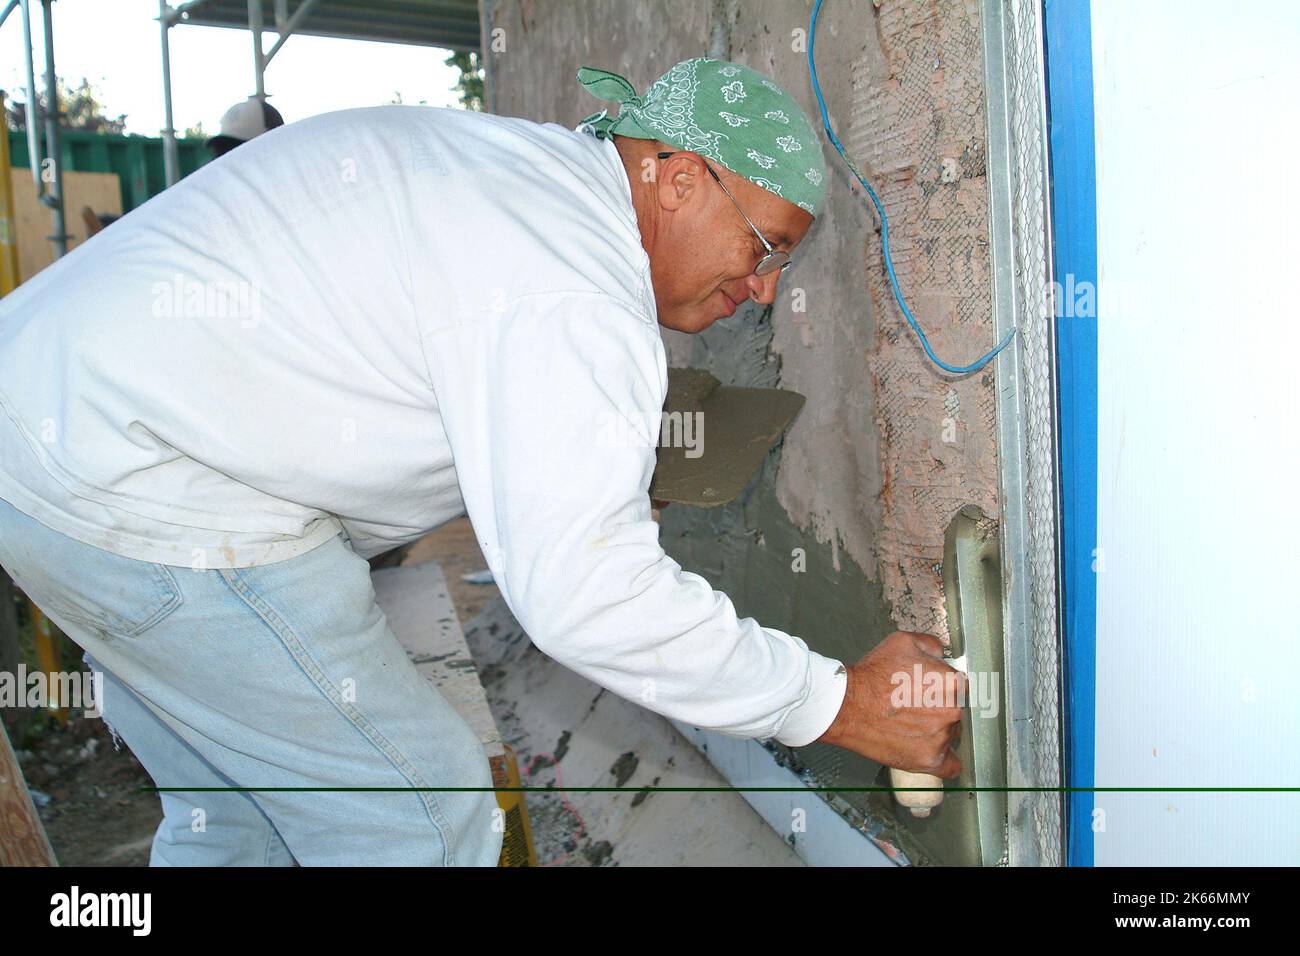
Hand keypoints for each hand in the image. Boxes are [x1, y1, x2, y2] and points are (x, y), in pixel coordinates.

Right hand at [816, 631, 964, 777]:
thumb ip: (932, 646)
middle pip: (957, 710)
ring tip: (909, 724)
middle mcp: (952, 711)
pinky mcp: (929, 760)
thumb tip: (942, 655)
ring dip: (936, 730)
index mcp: (951, 683)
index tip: (930, 689)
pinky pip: (951, 766)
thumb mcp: (903, 642)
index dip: (943, 686)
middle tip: (915, 705)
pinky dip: (944, 759)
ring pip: (951, 734)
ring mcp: (941, 738)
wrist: (846, 705)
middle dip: (940, 707)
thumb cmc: (871, 676)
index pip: (961, 686)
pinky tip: (931, 750)